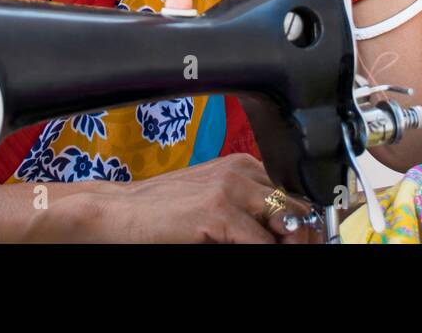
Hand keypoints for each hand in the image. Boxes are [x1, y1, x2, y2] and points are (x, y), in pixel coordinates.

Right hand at [81, 153, 323, 242]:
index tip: (307, 242)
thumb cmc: (158, 211)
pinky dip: (265, 255)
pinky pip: (262, 244)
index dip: (305, 226)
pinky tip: (252, 256)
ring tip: (277, 253)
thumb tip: (286, 232)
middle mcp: (241, 172)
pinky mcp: (217, 213)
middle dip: (303, 237)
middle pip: (297, 209)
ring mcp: (230, 190)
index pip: (294, 196)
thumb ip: (247, 209)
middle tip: (299, 250)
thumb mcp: (211, 201)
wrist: (115, 212)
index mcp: (243, 165)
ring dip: (288, 246)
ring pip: (287, 226)